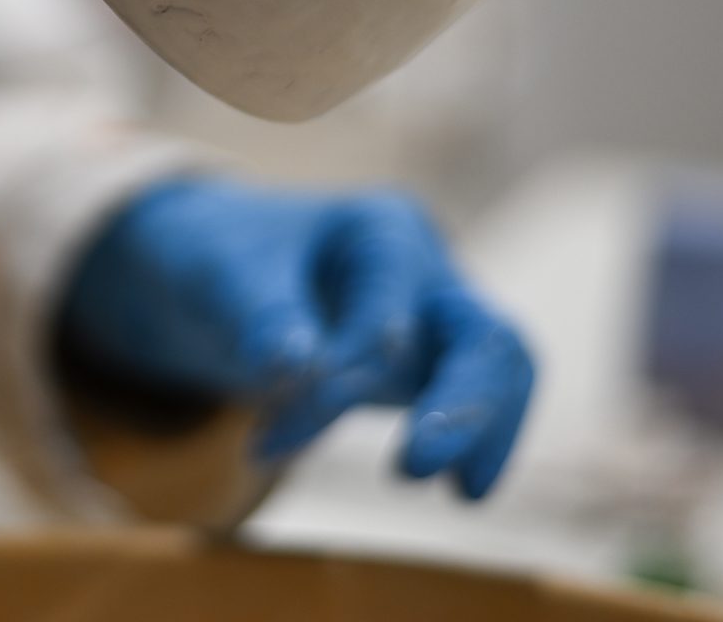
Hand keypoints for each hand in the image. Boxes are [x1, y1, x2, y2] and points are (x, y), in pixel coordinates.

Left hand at [57, 178, 533, 498]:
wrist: (223, 266)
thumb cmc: (226, 255)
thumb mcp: (223, 271)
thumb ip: (260, 314)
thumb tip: (291, 370)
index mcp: (380, 228)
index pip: (387, 305)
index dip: (342, 370)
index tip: (274, 426)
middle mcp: (424, 268)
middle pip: (482, 332)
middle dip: (461, 406)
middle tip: (413, 469)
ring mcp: (436, 318)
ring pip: (499, 368)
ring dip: (480, 429)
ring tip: (461, 493)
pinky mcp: (432, 365)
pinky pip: (479, 401)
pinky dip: (477, 441)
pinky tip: (464, 489)